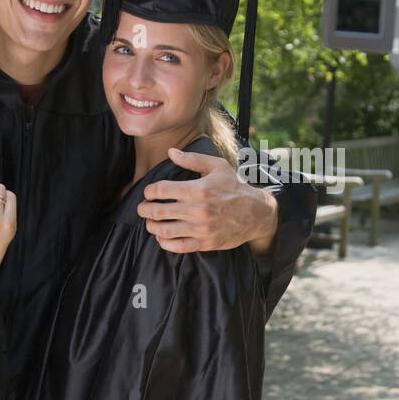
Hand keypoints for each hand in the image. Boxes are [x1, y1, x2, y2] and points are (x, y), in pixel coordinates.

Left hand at [137, 148, 278, 254]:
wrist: (256, 212)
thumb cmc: (235, 187)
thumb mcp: (217, 166)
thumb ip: (192, 159)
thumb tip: (171, 152)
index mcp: (199, 189)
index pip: (162, 190)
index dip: (149, 191)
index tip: (148, 193)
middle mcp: (198, 210)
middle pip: (158, 211)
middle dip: (144, 210)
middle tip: (142, 208)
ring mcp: (201, 228)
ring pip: (165, 230)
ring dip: (151, 226)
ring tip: (150, 222)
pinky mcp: (205, 242)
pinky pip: (178, 246)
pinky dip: (165, 243)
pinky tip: (161, 237)